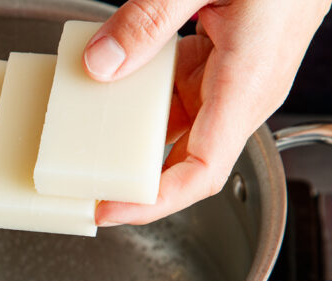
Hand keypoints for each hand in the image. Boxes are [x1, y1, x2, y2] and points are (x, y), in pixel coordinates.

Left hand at [85, 0, 329, 224]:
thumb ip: (149, 20)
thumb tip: (101, 63)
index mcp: (246, 85)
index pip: (202, 173)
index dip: (154, 202)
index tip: (110, 210)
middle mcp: (244, 94)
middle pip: (185, 159)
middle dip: (134, 177)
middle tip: (85, 181)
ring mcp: (235, 81)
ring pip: (179, 127)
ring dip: (135, 136)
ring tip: (90, 139)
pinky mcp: (225, 65)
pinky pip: (181, 96)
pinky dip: (146, 100)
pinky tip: (116, 88)